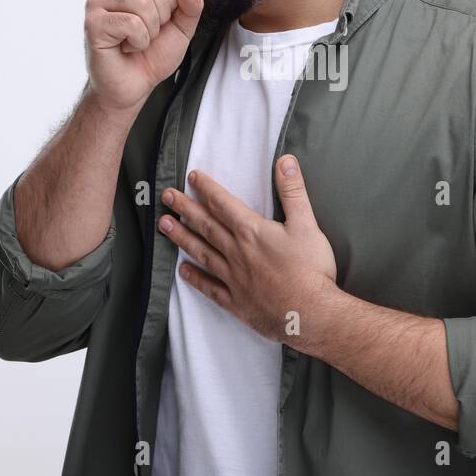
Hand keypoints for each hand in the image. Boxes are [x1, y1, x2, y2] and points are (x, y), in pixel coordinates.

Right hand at [84, 0, 204, 112]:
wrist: (131, 87)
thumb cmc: (152, 56)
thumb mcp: (181, 29)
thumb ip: (190, 7)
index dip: (172, 0)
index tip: (159, 22)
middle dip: (161, 16)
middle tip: (147, 33)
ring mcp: (97, 3)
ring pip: (142, 3)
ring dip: (149, 31)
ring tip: (136, 42)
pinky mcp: (93, 23)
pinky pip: (131, 23)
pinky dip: (138, 42)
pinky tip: (126, 48)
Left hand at [157, 155, 339, 343]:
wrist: (311, 314)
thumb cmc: (311, 270)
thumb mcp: (307, 224)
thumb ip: (293, 191)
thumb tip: (284, 161)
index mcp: (252, 232)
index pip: (223, 204)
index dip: (207, 188)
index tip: (192, 177)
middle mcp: (237, 252)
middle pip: (206, 225)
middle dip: (185, 208)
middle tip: (166, 196)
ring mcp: (233, 278)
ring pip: (202, 252)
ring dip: (182, 237)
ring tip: (164, 225)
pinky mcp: (236, 301)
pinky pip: (210, 287)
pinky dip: (195, 278)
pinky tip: (183, 271)